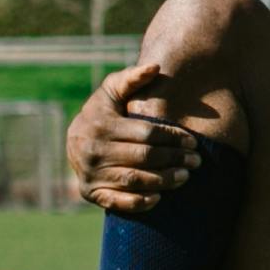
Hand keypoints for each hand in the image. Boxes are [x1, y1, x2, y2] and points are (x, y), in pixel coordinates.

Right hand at [68, 61, 205, 215]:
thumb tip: (155, 67)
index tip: (192, 141)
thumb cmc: (102, 111)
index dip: (172, 137)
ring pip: (135, 180)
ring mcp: (91, 173)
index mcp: (102, 125)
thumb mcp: (112, 90)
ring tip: (185, 176)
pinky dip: (138, 202)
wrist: (73, 140)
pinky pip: (117, 202)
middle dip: (174, 158)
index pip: (145, 133)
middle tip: (196, 160)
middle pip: (143, 157)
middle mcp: (94, 150)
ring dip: (164, 180)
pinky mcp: (90, 192)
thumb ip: (132, 78)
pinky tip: (159, 197)